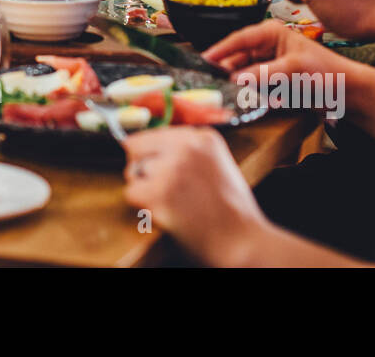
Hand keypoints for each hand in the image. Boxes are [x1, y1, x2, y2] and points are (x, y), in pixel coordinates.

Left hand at [123, 126, 271, 265]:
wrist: (243, 241)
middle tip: (161, 187)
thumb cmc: (232, 209)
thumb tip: (153, 147)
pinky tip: (166, 212)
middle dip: (143, 168)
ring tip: (171, 202)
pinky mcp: (159, 194)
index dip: (153, 154)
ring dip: (144, 188)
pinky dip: (142, 207)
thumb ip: (190, 151)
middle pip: (136, 147)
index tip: (158, 167)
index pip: (154, 133)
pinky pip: (131, 193)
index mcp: (203, 137)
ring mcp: (171, 169)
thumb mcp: (218, 163)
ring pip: (133, 171)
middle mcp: (186, 147)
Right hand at [205, 19, 348, 88]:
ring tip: (225, 92)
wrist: (345, 91)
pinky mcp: (271, 78)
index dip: (220, 50)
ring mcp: (268, 62)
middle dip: (226, 69)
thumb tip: (237, 78)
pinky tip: (243, 98)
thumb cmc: (325, 72)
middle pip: (237, 56)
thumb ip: (264, 73)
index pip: (238, 39)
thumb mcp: (293, 70)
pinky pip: (252, 84)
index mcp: (271, 32)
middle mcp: (266, 44)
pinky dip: (247, 91)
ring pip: (242, 72)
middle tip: (211, 82)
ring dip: (237, 82)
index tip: (203, 60)